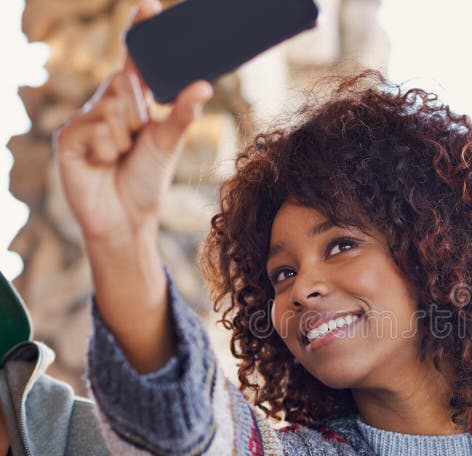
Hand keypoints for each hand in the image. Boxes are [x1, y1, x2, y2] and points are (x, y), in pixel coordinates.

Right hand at [54, 0, 212, 245]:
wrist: (127, 218)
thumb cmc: (147, 181)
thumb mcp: (168, 144)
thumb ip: (182, 114)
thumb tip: (204, 85)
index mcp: (132, 104)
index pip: (134, 61)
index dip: (139, 33)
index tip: (149, 7)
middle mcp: (106, 105)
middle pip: (122, 82)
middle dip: (137, 113)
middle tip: (136, 140)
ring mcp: (84, 119)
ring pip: (110, 106)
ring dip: (124, 137)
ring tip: (120, 157)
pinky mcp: (67, 137)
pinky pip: (96, 127)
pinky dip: (108, 149)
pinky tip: (102, 163)